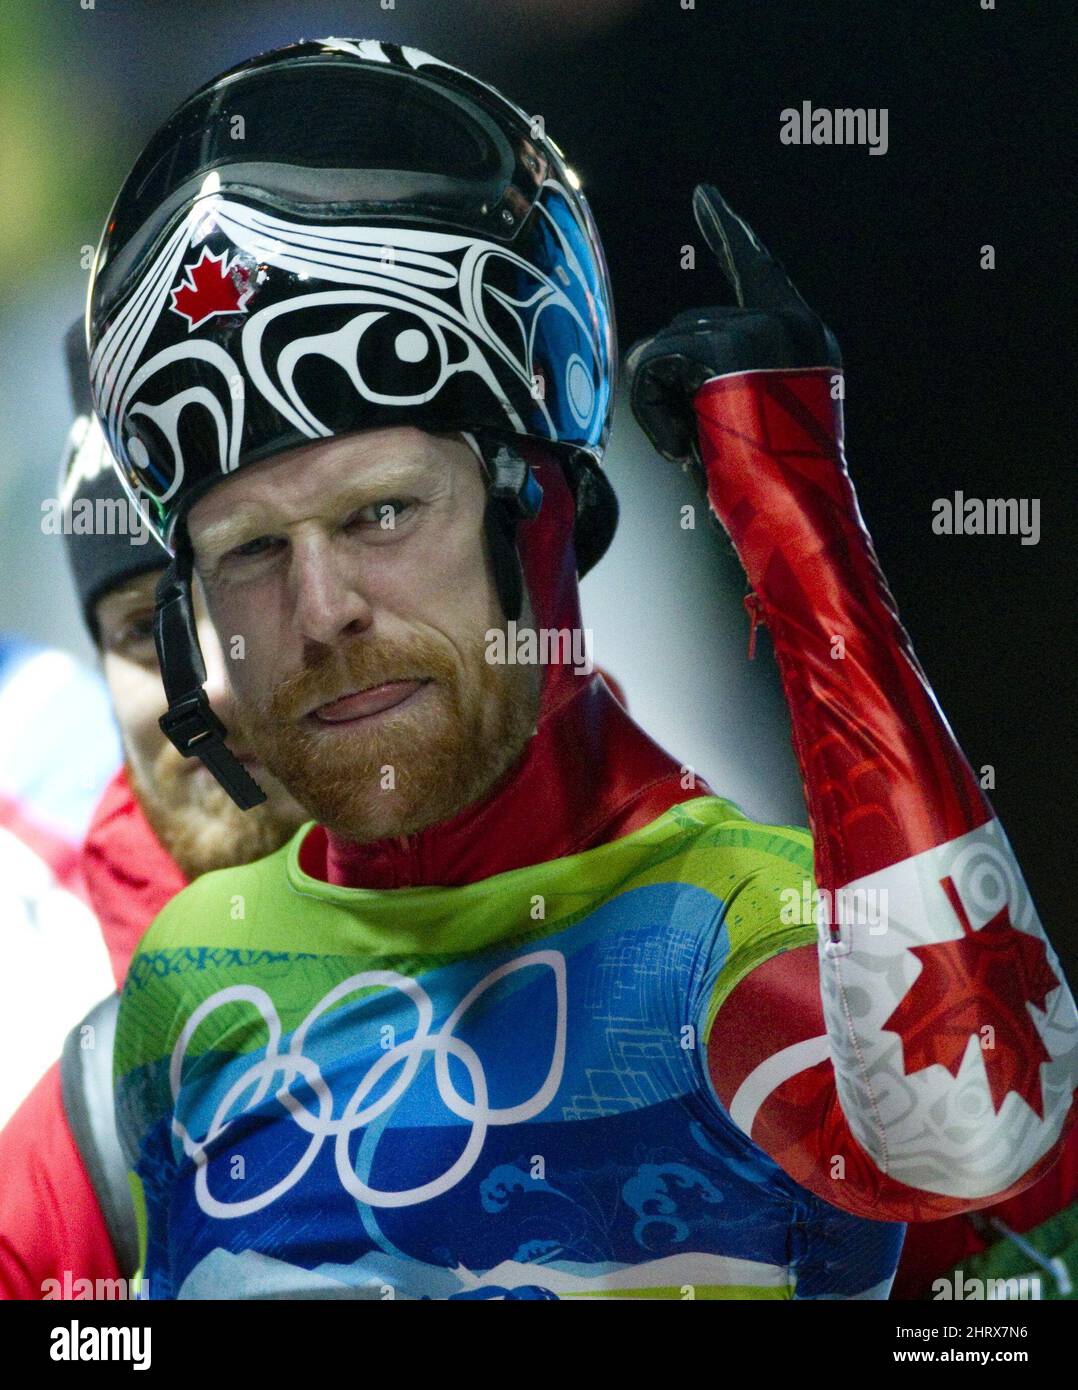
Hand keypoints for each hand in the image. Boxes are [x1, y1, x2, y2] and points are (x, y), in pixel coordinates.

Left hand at [626, 184, 841, 465]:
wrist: (795, 512)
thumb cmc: (774, 487)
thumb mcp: (761, 417)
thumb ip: (734, 373)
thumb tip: (679, 352)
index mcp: (806, 339)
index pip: (758, 266)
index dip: (727, 230)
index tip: (704, 198)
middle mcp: (790, 325)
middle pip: (687, 325)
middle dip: (676, 386)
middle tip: (706, 441)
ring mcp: (759, 331)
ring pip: (664, 348)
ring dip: (666, 405)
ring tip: (702, 446)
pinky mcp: (725, 347)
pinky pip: (652, 367)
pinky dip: (654, 414)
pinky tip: (686, 447)